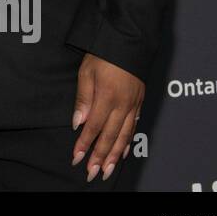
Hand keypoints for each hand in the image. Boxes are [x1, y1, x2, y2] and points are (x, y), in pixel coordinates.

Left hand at [70, 53, 143, 181]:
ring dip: (115, 155)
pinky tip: (122, 152)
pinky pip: (133, 127)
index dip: (85, 144)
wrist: (129, 41)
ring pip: (124, 136)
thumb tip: (79, 122)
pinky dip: (127, 142)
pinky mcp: (139, 102)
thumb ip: (83, 98)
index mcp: (108, 97)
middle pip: (110, 136)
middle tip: (93, 173)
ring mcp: (133, 104)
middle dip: (100, 157)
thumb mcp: (86, 72)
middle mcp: (123, 104)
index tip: (77, 157)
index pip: (94, 127)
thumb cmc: (103, 54)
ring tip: (107, 170)